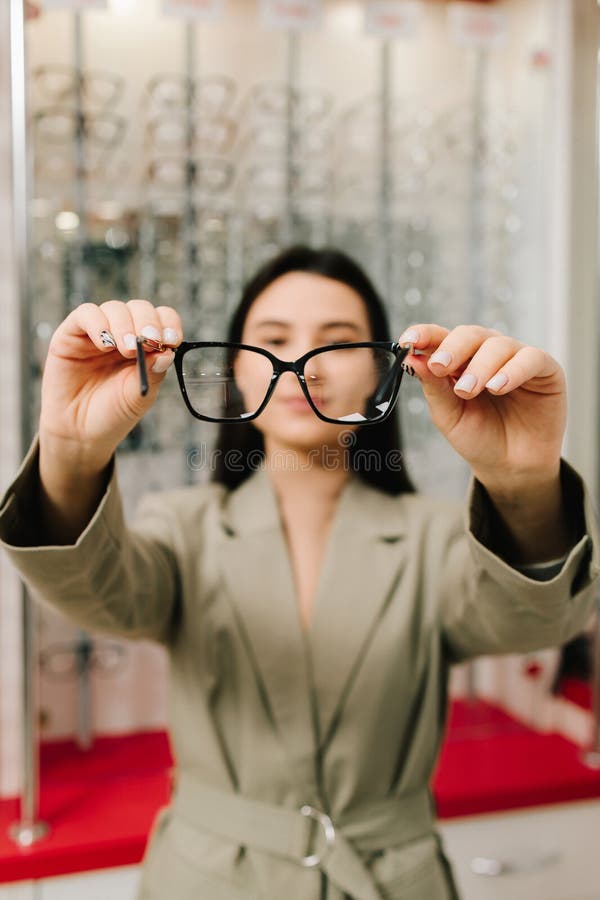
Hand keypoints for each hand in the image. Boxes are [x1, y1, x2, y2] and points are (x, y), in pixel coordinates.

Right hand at [39, 300, 181, 468]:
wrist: (79, 432)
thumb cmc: (112, 414)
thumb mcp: (139, 396)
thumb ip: (153, 373)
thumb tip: (168, 352)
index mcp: (146, 346)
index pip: (162, 319)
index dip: (169, 324)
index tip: (172, 340)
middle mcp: (123, 334)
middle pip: (140, 308)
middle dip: (148, 322)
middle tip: (150, 340)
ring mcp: (98, 332)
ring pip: (115, 308)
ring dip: (125, 325)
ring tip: (127, 350)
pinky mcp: (71, 334)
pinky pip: (86, 314)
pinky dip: (99, 324)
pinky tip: (104, 344)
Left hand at [398, 324, 565, 489]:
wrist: (510, 467)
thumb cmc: (478, 439)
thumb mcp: (449, 416)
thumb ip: (434, 388)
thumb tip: (412, 359)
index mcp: (459, 361)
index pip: (440, 338)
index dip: (424, 334)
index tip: (408, 341)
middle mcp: (487, 354)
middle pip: (469, 334)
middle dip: (452, 349)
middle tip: (440, 368)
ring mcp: (517, 359)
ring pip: (498, 345)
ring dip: (480, 366)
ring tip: (469, 391)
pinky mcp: (545, 370)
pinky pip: (531, 358)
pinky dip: (513, 370)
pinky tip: (498, 386)